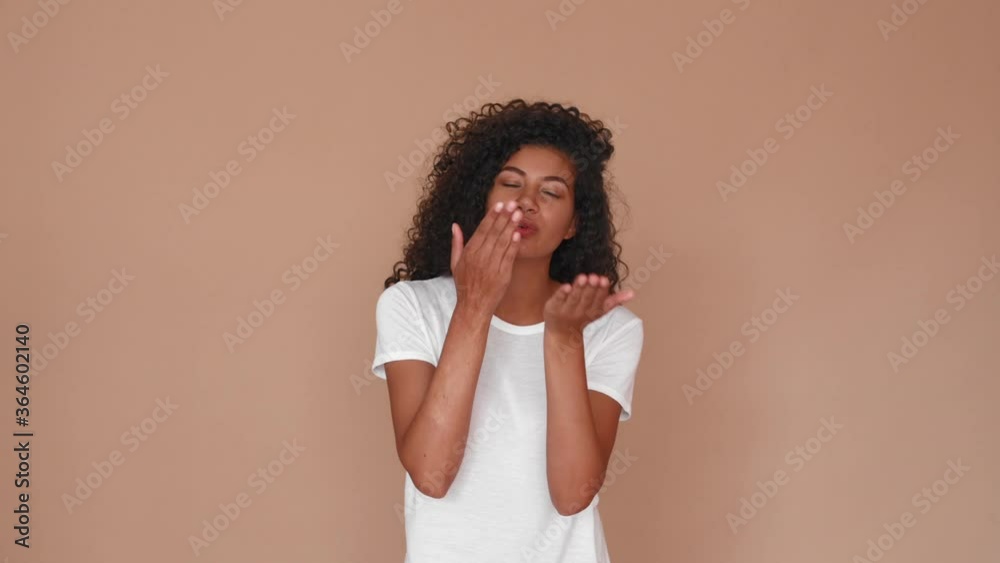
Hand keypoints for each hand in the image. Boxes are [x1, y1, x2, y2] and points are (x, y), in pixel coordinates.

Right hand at [451, 200, 521, 314]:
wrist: (473, 305)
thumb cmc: (464, 284)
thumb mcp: (455, 263)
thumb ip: (457, 243)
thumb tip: (455, 225)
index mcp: (469, 253)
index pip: (482, 230)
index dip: (492, 217)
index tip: (500, 205)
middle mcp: (480, 258)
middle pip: (494, 233)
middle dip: (504, 217)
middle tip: (513, 204)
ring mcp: (492, 267)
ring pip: (503, 243)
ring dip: (511, 227)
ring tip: (518, 215)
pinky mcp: (503, 275)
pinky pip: (509, 257)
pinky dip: (513, 246)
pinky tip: (518, 234)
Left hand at [543, 274, 634, 336]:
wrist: (562, 332)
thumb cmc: (583, 316)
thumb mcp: (599, 310)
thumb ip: (614, 301)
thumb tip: (633, 293)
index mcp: (592, 311)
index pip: (598, 300)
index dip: (601, 290)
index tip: (604, 279)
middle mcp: (580, 312)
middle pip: (586, 299)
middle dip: (590, 288)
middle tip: (594, 276)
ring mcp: (565, 310)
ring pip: (573, 298)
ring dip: (578, 288)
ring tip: (583, 277)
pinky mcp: (552, 307)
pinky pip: (557, 300)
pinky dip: (561, 294)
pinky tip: (566, 286)